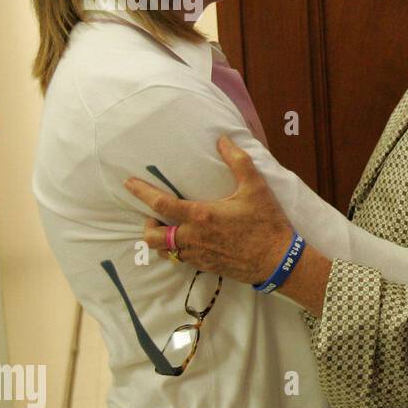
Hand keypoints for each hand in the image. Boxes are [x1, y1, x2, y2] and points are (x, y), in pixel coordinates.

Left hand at [125, 136, 295, 285]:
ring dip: (162, 241)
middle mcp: (193, 237)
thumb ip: (238, 161)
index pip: (161, 204)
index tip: (129, 184)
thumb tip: (223, 140)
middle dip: (148, 227)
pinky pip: (182, 260)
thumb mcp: (255, 188)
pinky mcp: (206, 267)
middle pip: (153, 237)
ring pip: (165, 252)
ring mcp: (198, 255)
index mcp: (200, 216)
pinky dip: (178, 251)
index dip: (141, 192)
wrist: (278, 260)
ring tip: (170, 230)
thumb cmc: (266, 223)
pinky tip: (190, 243)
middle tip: (155, 218)